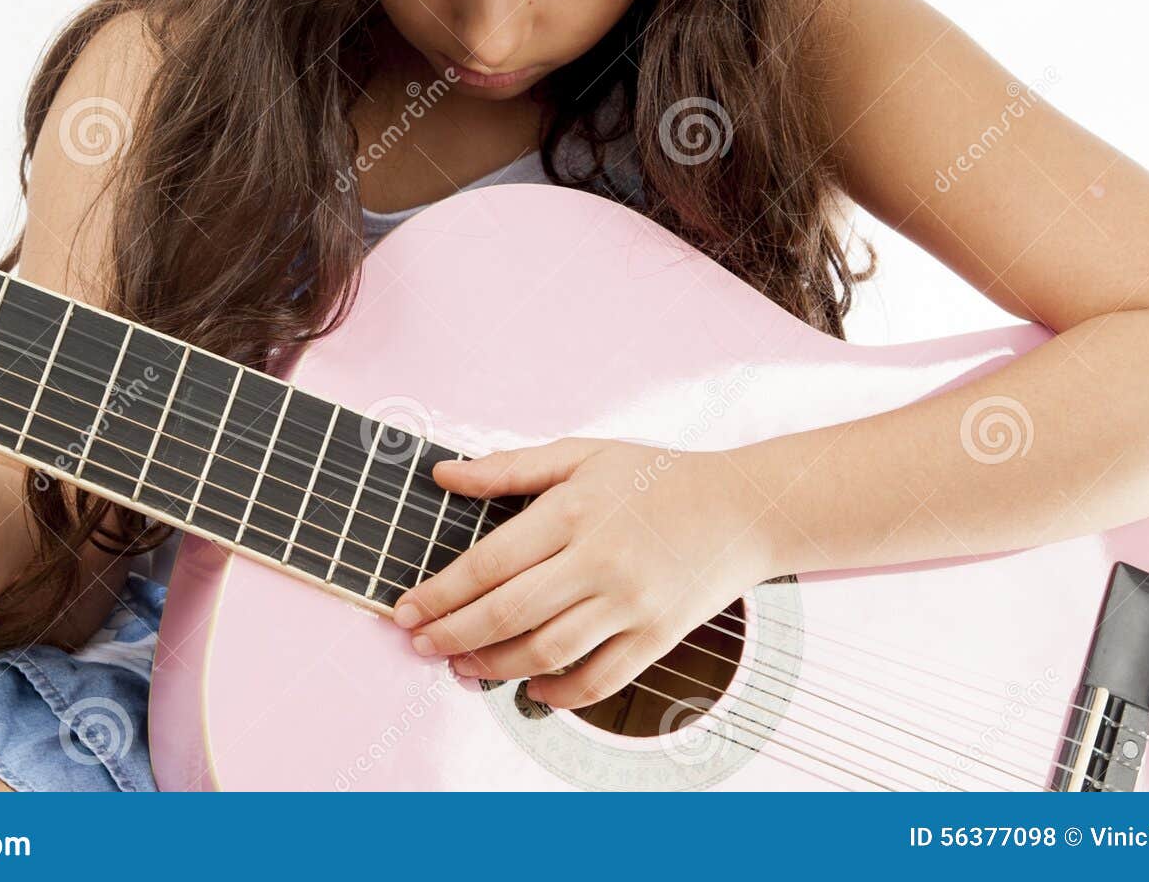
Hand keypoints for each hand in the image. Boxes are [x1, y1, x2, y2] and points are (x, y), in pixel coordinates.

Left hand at [390, 437, 777, 708]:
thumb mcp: (583, 454)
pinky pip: (598, 680)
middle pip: (506, 613)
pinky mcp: (657, 636)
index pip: (489, 563)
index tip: (405, 610)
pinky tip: (529, 688)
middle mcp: (599, 560)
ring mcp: (630, 603)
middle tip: (418, 645)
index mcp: (573, 511)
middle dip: (451, 635)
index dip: (439, 593)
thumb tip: (444, 474)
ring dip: (492, 667)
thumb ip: (509, 468)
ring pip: (545, 652)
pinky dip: (557, 694)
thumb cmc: (657, 477)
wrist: (743, 507)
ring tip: (461, 666)